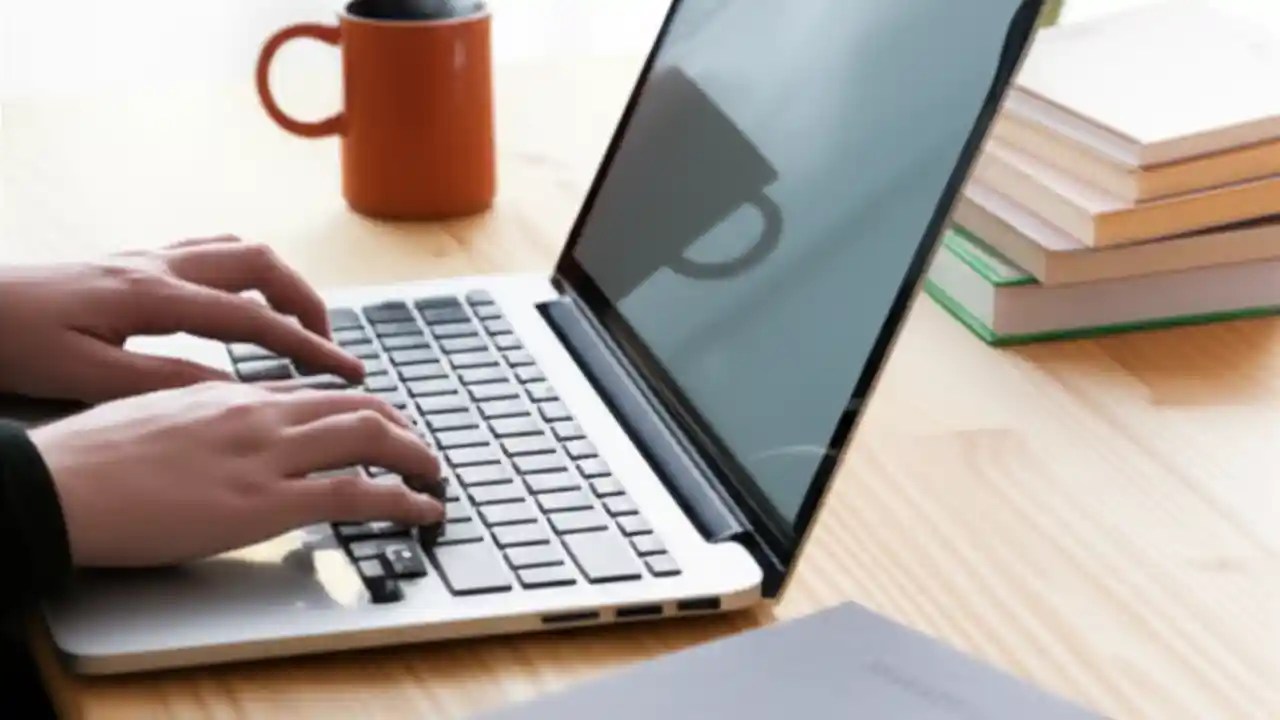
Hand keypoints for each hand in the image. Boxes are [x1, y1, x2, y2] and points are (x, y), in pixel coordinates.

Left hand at [0, 235, 362, 402]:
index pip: (252, 320)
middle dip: (306, 302)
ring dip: (278, 283)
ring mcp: (146, 258)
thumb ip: (167, 380)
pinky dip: (242, 274)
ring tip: (297, 324)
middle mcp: (158, 266)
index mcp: (153, 297)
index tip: (346, 369)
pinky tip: (241, 302)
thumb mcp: (87, 376)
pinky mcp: (132, 262)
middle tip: (328, 344)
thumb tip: (235, 388)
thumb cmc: (11, 342)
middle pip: (259, 265)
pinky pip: (208, 252)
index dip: (307, 346)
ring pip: (237, 251)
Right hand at [30, 381, 443, 567]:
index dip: (360, 407)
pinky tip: (424, 509)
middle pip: (357, 406)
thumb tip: (228, 430)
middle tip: (419, 446)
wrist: (58, 485)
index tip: (380, 420)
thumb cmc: (94, 458)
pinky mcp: (266, 504)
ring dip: (415, 456)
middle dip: (401, 426)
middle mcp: (260, 415)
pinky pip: (356, 495)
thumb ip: (208, 417)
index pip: (317, 392)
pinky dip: (403, 500)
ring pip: (370, 439)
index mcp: (233, 395)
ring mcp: (267, 457)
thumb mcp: (160, 415)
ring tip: (435, 473)